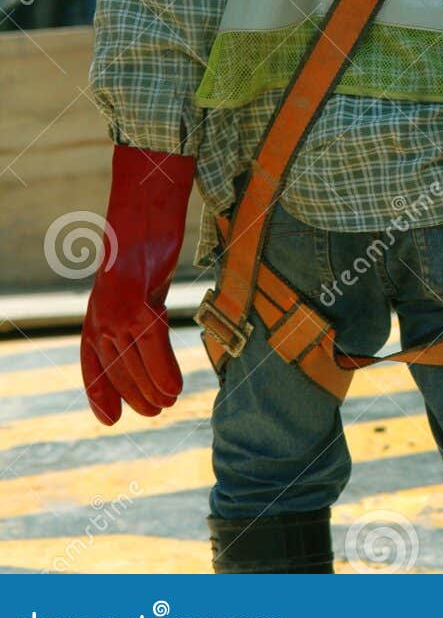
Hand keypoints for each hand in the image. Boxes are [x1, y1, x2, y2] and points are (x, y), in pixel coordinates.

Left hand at [80, 145, 196, 423]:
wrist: (146, 198)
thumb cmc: (147, 232)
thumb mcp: (141, 274)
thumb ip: (141, 301)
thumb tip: (153, 322)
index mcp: (98, 307)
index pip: (91, 360)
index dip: (99, 391)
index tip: (110, 419)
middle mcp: (101, 312)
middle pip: (116, 368)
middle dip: (135, 395)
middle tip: (158, 409)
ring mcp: (117, 308)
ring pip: (133, 363)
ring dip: (153, 390)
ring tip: (170, 402)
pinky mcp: (137, 300)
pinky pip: (151, 346)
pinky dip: (164, 371)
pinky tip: (175, 388)